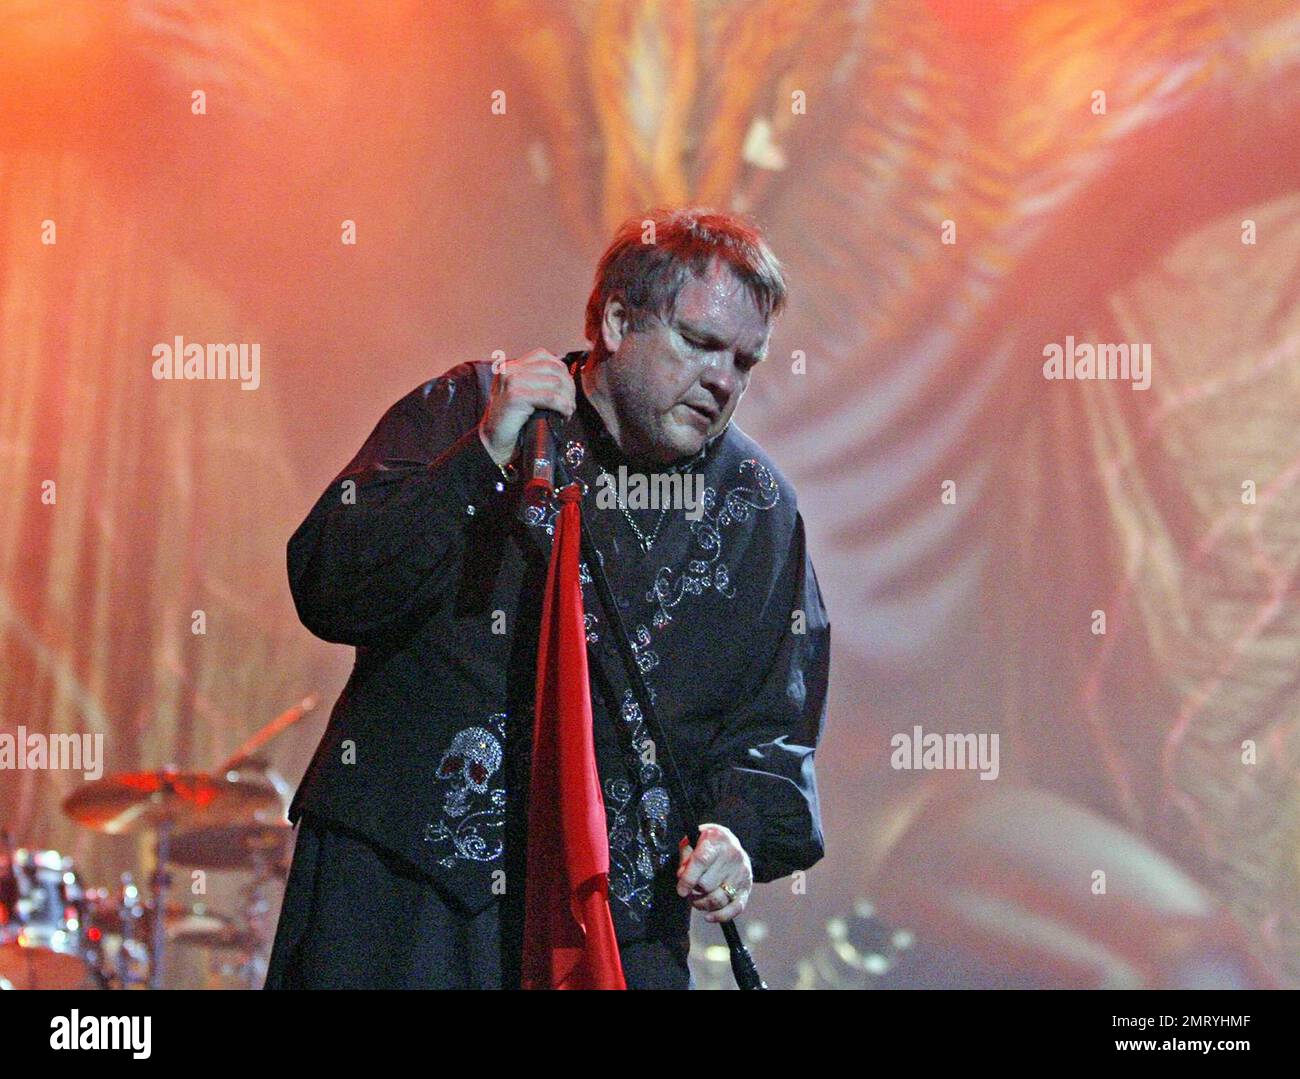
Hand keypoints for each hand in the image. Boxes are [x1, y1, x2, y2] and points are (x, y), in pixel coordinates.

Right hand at [478, 348, 575, 466]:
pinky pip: (550, 397)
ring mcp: (511, 381)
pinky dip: (563, 406)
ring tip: (567, 411)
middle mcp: (509, 369)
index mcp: (511, 366)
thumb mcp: (520, 393)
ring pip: (555, 382)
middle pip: (553, 368)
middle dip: (568, 386)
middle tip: (570, 403)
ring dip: (568, 398)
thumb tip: (564, 377)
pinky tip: (565, 414)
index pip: (544, 356)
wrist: (493, 442)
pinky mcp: (515, 397)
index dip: (561, 371)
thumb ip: (535, 381)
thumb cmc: (510, 421)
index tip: (566, 389)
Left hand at [676, 823, 752, 922]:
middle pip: (708, 884)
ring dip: (703, 904)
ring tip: (696, 899)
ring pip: (718, 899)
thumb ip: (685, 858)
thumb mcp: (691, 841)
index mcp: (716, 840)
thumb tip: (682, 877)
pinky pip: (735, 908)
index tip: (681, 891)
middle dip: (694, 890)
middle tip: (689, 889)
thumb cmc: (706, 842)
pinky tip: (709, 916)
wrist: (728, 841)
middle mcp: (732, 855)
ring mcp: (742, 872)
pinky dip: (721, 916)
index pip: (701, 861)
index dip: (688, 879)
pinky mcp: (747, 886)